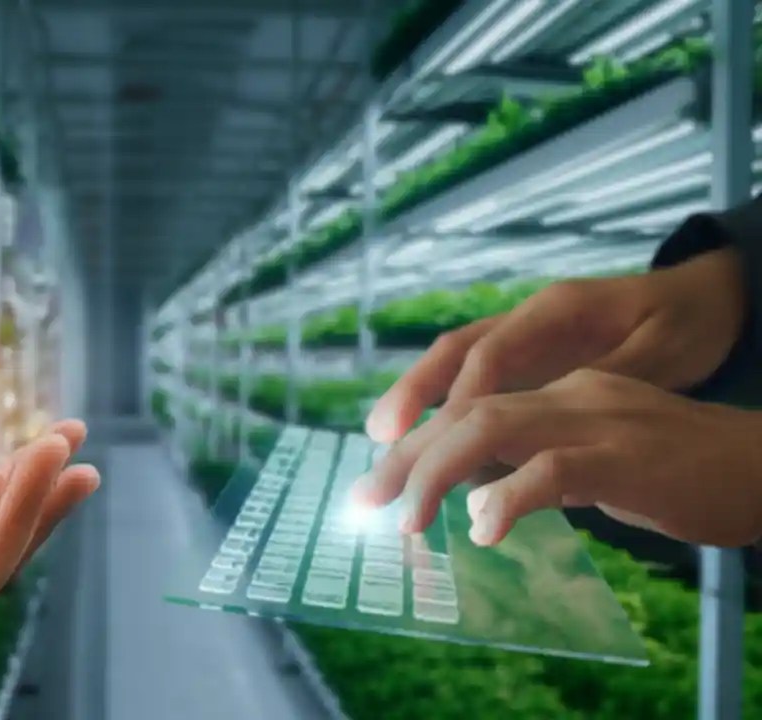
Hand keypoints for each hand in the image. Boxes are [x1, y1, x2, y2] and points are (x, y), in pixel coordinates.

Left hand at [353, 370, 761, 547]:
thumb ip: (540, 470)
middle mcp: (570, 393)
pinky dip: (508, 497)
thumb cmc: (685, 473)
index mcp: (562, 392)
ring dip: (437, 474)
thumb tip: (479, 501)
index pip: (470, 408)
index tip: (376, 485)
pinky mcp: (625, 457)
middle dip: (407, 457)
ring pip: (492, 427)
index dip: (417, 444)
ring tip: (409, 522)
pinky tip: (484, 530)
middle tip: (365, 502)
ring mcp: (597, 419)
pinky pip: (553, 469)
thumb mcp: (599, 465)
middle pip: (465, 412)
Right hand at [366, 248, 746, 442]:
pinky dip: (445, 410)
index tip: (441, 441)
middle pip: (455, 353)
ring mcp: (523, 340)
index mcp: (556, 310)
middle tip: (380, 438)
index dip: (463, 396)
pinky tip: (426, 446)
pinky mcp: (527, 361)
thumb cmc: (686, 323)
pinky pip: (475, 383)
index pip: (493, 353)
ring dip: (417, 402)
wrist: (705, 300)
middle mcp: (526, 320)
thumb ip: (607, 379)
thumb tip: (554, 415)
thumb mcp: (662, 352)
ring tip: (382, 444)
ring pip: (455, 366)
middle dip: (413, 393)